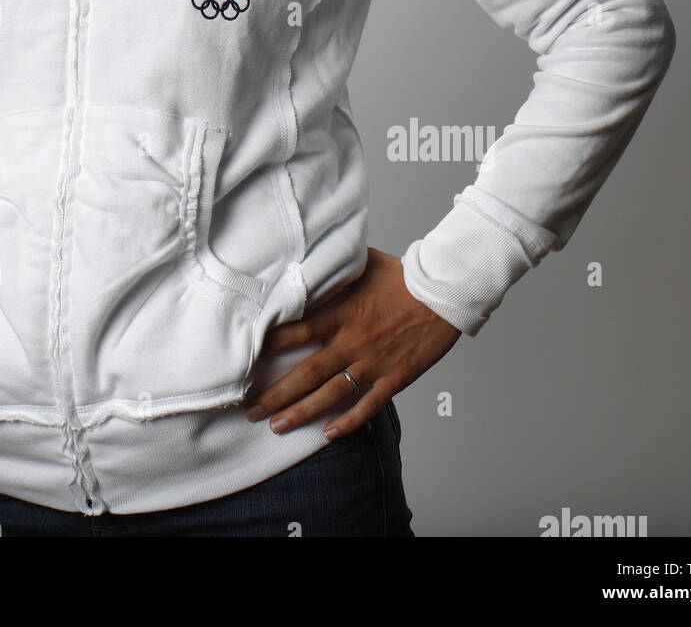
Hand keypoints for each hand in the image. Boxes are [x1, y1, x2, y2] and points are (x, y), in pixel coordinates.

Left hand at [244, 248, 460, 438]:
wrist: (443, 293)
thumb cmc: (404, 275)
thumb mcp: (362, 262)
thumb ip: (334, 266)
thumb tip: (310, 256)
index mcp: (342, 312)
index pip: (298, 331)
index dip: (270, 345)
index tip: (247, 358)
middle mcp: (353, 340)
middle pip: (307, 372)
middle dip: (277, 393)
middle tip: (251, 408)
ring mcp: (374, 362)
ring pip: (332, 394)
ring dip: (302, 412)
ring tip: (277, 426)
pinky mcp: (395, 377)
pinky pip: (368, 405)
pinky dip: (348, 422)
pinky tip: (328, 434)